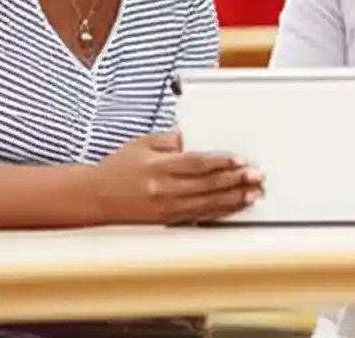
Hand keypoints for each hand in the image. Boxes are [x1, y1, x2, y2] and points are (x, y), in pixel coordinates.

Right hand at [91, 133, 263, 224]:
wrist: (96, 197)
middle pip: (207, 185)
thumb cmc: (119, 168)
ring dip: (235, 198)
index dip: (222, 162)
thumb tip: (194, 134)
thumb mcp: (143, 144)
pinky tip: (236, 205)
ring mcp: (168, 208)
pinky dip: (222, 211)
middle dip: (236, 180)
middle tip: (257, 175)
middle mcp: (165, 189)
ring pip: (208, 203)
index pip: (197, 163)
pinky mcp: (170, 220)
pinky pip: (201, 216)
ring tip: (255, 192)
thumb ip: (171, 139)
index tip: (241, 159)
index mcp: (159, 167)